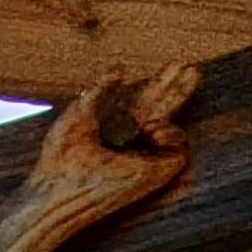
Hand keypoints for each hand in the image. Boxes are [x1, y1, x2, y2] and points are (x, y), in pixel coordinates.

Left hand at [28, 62, 199, 199]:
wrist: (58, 186)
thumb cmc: (59, 158)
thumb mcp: (78, 113)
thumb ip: (99, 89)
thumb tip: (120, 67)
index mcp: (117, 129)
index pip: (146, 102)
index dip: (161, 83)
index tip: (177, 64)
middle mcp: (135, 143)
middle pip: (164, 110)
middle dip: (179, 89)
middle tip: (192, 68)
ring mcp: (147, 158)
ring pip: (172, 127)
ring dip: (167, 113)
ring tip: (147, 120)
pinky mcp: (157, 174)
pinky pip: (179, 149)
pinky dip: (169, 133)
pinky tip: (151, 130)